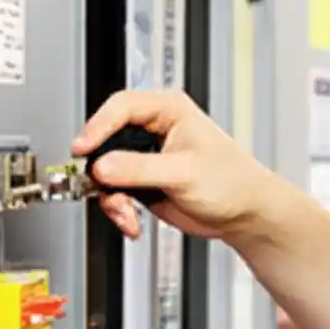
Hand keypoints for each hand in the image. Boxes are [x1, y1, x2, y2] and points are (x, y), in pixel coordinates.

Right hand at [72, 90, 281, 241]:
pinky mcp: (142, 182)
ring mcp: (145, 158)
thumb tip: (103, 166)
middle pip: (106, 141)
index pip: (121, 107)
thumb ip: (140, 169)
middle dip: (104, 172)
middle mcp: (153, 130)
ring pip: (106, 171)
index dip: (98, 126)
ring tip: (129, 214)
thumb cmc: (233, 183)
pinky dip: (119, 210)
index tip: (83, 148)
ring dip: (113, 197)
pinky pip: (114, 193)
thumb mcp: (184, 173)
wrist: (245, 215)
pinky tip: (133, 221)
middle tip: (106, 189)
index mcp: (168, 111)